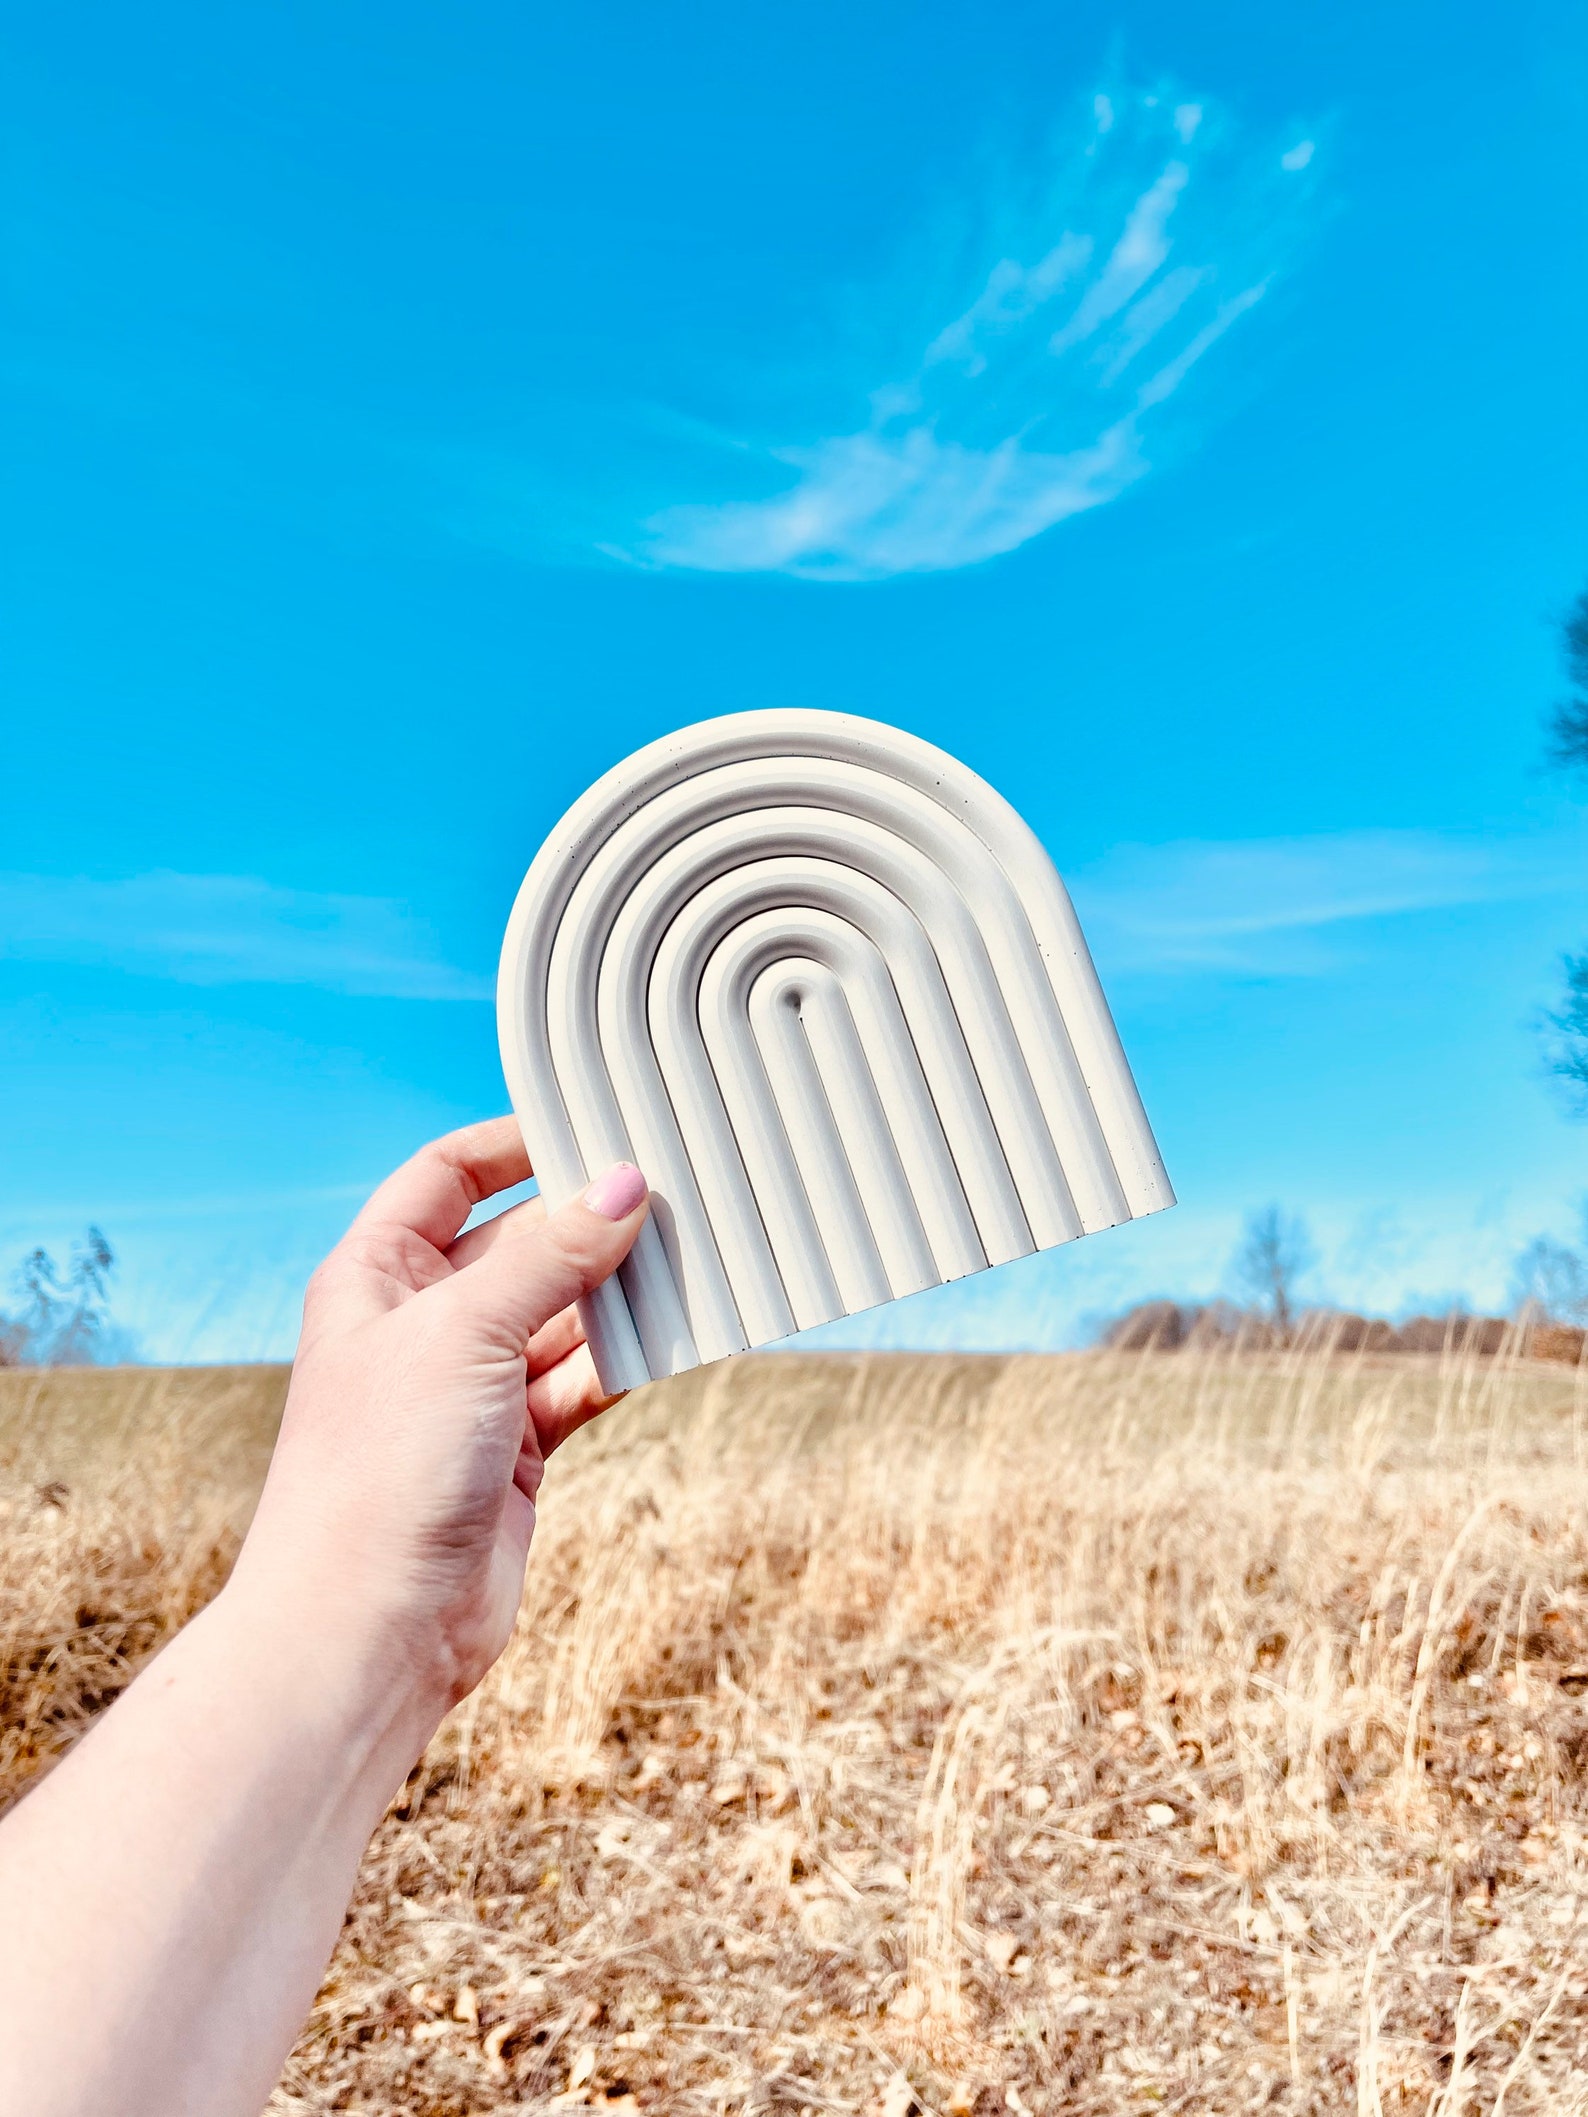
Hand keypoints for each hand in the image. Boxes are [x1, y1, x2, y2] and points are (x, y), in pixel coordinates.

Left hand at [230, 1118, 649, 1723]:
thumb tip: (624, 1185)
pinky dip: (625, 1361)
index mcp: (377, 1274)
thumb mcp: (465, 1332)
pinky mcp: (515, 1450)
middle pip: (519, 1243)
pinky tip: (675, 1336)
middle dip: (587, 1222)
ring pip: (560, 1313)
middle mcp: (421, 1324)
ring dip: (617, 1294)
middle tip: (670, 1195)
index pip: (446, 1175)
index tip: (592, 1126)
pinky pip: (581, 1381)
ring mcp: (470, 1389)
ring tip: (691, 1259)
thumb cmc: (379, 1471)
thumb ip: (552, 1255)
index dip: (514, 1145)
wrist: (367, 1630)